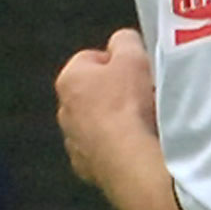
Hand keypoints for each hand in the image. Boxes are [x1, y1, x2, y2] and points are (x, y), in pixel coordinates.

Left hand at [55, 28, 156, 187]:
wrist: (130, 161)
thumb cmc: (128, 106)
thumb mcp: (133, 57)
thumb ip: (125, 41)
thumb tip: (123, 41)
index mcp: (69, 79)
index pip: (91, 59)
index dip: (119, 62)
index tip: (138, 70)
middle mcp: (64, 111)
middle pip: (96, 93)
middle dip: (120, 93)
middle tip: (146, 97)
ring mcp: (74, 142)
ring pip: (100, 125)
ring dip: (120, 123)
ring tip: (146, 125)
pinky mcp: (88, 169)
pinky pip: (106, 152)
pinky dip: (121, 149)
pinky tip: (138, 148)